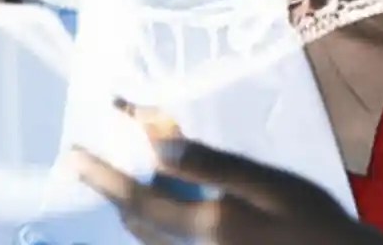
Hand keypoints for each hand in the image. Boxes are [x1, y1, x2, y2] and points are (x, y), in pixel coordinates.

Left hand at [71, 136, 382, 244]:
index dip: (101, 175)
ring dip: (132, 208)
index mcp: (206, 224)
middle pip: (137, 222)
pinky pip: (172, 243)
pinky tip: (170, 204)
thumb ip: (211, 165)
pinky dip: (157, 223)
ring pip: (151, 238)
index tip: (71, 155)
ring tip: (124, 181)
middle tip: (89, 164)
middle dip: (111, 192)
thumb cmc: (312, 220)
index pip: (137, 197)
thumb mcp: (267, 184)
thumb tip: (156, 147)